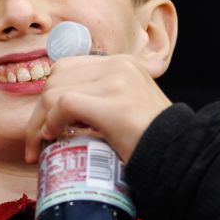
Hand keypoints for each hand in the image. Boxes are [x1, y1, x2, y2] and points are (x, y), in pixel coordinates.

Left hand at [24, 54, 169, 165]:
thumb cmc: (152, 140)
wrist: (181, 156)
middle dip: (40, 110)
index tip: (45, 124)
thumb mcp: (127, 108)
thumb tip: (61, 114)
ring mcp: (117, 82)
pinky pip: (64, 103)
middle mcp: (119, 66)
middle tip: (38, 140)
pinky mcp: (112, 103)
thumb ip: (102, 99)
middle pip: (57, 77)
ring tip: (42, 144)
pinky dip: (51, 122)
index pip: (69, 67)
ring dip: (40, 120)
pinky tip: (53, 138)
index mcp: (122, 63)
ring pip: (55, 91)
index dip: (50, 94)